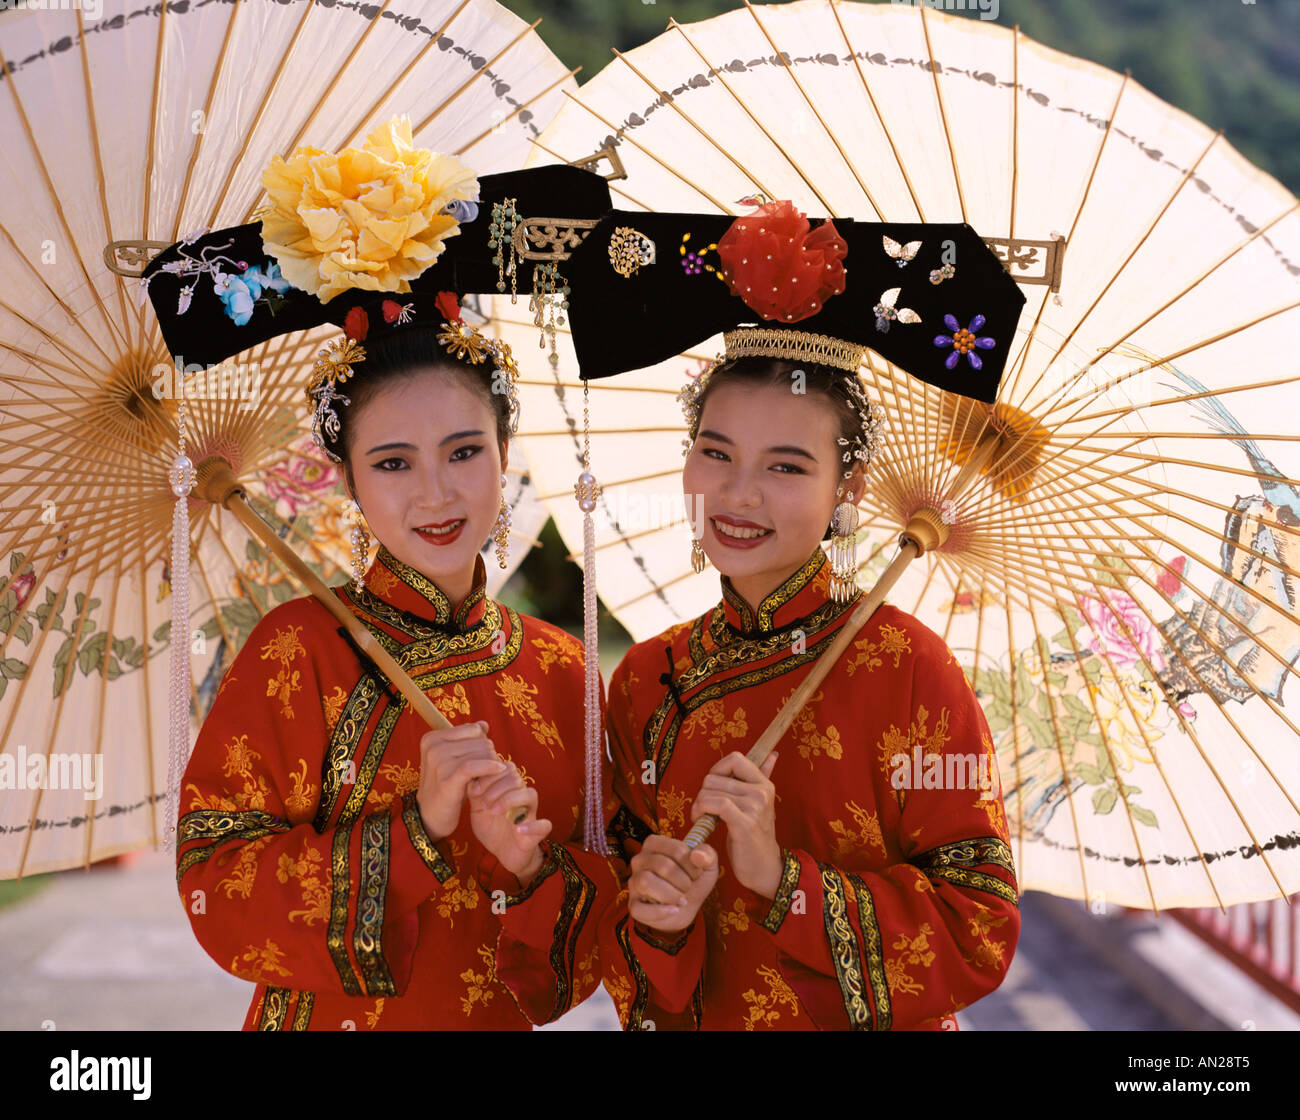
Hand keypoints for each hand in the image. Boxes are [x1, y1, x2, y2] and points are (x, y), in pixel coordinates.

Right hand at [416, 721, 506, 840]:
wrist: (430, 816)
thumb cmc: (445, 786)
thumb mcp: (453, 760)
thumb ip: (467, 741)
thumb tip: (484, 725)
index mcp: (432, 738)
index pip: (473, 730)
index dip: (483, 744)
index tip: (482, 759)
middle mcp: (433, 747)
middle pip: (480, 741)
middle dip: (488, 756)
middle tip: (485, 773)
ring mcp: (438, 762)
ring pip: (481, 753)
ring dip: (491, 765)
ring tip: (486, 778)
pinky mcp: (447, 779)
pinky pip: (475, 766)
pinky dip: (490, 766)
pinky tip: (499, 769)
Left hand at [468, 759, 552, 882]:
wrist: (504, 853)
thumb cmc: (492, 828)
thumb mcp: (479, 810)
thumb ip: (475, 794)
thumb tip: (470, 778)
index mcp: (509, 789)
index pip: (506, 768)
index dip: (490, 775)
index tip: (474, 789)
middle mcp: (522, 798)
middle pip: (517, 779)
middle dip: (497, 788)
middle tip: (483, 803)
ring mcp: (531, 814)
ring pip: (530, 795)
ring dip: (510, 800)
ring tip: (494, 811)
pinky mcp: (538, 832)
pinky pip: (544, 825)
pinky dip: (532, 826)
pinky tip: (518, 829)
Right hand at [627, 834, 718, 932]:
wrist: (686, 906)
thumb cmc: (693, 881)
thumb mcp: (706, 866)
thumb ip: (707, 855)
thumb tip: (697, 855)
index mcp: (655, 844)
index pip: (675, 849)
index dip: (691, 864)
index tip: (697, 873)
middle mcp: (640, 860)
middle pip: (661, 865)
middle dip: (683, 881)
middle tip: (689, 887)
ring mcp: (634, 882)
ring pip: (645, 882)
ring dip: (671, 894)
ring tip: (682, 900)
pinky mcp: (633, 905)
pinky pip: (640, 908)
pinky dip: (661, 912)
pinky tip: (674, 910)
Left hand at [691, 751, 781, 898]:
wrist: (764, 867)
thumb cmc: (755, 835)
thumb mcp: (759, 804)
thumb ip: (763, 777)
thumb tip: (772, 754)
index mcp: (764, 784)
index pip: (734, 759)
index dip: (717, 770)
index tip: (713, 789)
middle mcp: (761, 792)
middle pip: (715, 777)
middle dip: (703, 793)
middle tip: (704, 809)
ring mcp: (755, 807)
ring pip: (710, 791)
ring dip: (699, 805)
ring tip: (702, 818)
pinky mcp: (744, 823)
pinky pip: (716, 804)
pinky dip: (702, 810)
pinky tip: (702, 820)